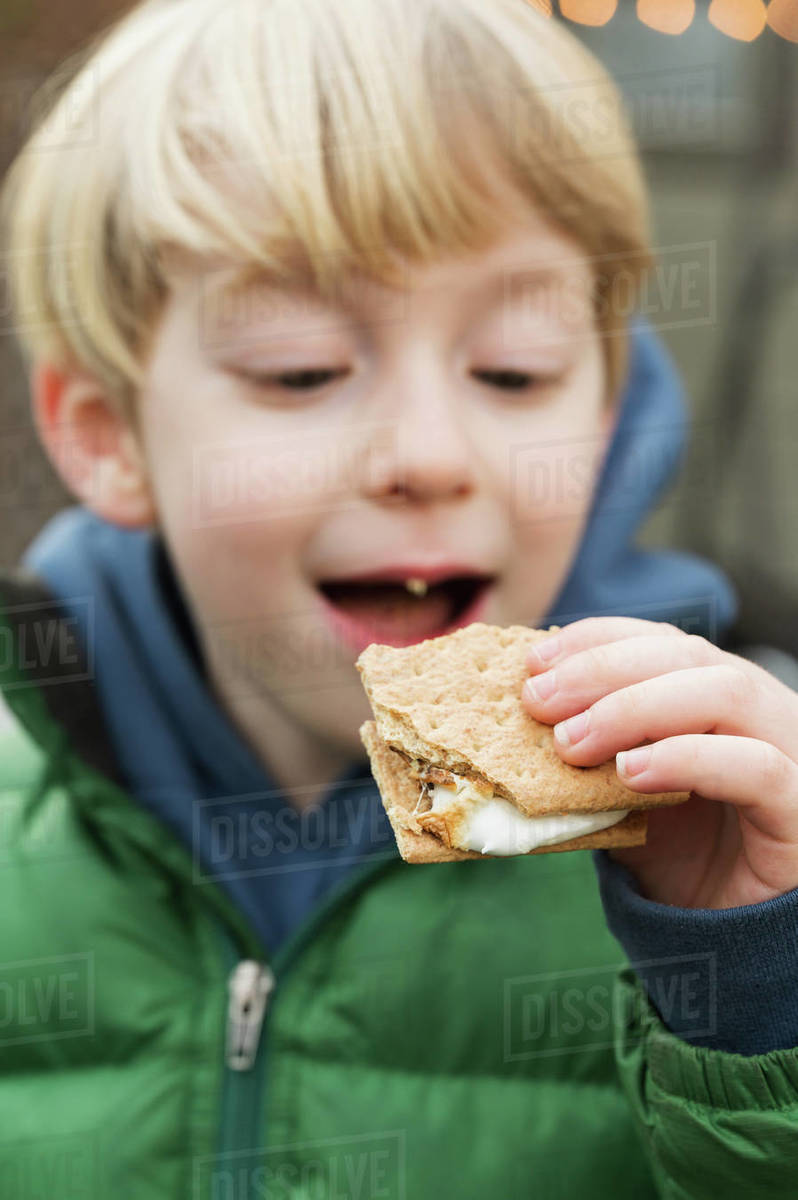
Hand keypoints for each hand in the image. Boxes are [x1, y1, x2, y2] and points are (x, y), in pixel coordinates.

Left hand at [521, 617, 797, 908]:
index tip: (535, 661)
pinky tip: (632, 773)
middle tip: (539, 702)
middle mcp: (756, 708)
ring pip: (724, 693)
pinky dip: (688, 758)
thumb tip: (514, 719)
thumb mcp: (618, 792)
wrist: (730, 932)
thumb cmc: (676, 852)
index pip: (658, 641)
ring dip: (636, 708)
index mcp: (712, 692)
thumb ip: (586, 754)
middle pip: (685, 656)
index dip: (596, 641)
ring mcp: (786, 748)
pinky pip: (756, 766)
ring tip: (572, 743)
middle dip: (602, 671)